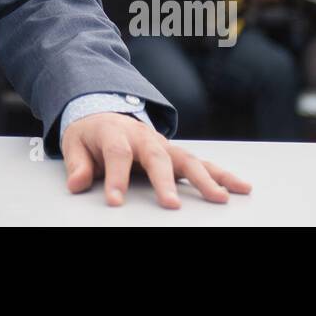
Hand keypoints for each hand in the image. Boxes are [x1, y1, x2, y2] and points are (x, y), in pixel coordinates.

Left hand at [62, 111, 249, 207]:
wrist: (105, 112)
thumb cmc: (92, 134)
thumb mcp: (75, 143)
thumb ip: (78, 164)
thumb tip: (76, 184)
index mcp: (115, 133)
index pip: (117, 154)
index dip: (116, 177)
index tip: (115, 202)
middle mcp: (144, 137)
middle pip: (157, 156)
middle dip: (164, 181)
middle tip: (171, 204)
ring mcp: (164, 145)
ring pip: (187, 159)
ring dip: (206, 178)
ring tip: (221, 198)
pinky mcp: (177, 154)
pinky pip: (202, 163)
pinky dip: (222, 175)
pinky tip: (240, 188)